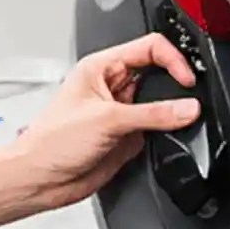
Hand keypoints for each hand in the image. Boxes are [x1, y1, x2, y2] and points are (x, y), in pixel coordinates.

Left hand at [10, 34, 199, 208]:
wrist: (40, 180)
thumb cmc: (50, 142)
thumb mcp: (107, 120)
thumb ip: (152, 114)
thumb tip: (187, 108)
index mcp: (101, 68)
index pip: (149, 48)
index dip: (172, 59)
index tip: (186, 80)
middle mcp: (113, 86)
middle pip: (158, 73)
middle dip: (175, 84)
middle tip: (189, 98)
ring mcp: (122, 112)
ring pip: (160, 103)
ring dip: (171, 112)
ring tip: (177, 121)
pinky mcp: (127, 136)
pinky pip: (157, 129)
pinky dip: (166, 133)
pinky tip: (164, 138)